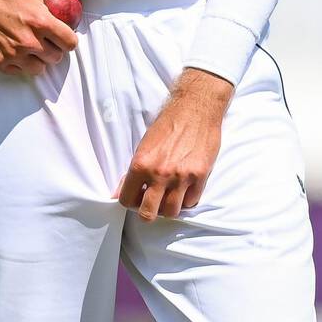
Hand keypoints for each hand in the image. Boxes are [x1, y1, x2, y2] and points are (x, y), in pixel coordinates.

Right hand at [0, 0, 88, 75]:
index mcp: (40, 21)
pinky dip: (20, 64)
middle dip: (55, 49)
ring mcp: (12, 53)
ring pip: (39, 69)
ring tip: (33, 48)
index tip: (64, 36)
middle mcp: (28, 41)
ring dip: (39, 60)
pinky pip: (18, 71)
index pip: (69, 43)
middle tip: (47, 40)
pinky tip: (17, 51)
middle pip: (56, 57)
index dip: (70, 40)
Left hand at [115, 69, 232, 220]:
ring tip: (169, 196)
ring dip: (169, 206)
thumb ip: (134, 171)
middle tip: (151, 205)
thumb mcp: (144, 145)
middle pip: (148, 213)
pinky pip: (190, 202)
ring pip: (171, 212)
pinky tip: (184, 188)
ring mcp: (181, 177)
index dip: (130, 201)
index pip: (126, 200)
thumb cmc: (168, 124)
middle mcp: (160, 173)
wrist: (196, 108)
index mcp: (141, 164)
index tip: (136, 198)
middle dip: (147, 212)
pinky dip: (186, 199)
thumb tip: (121, 192)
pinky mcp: (200, 176)